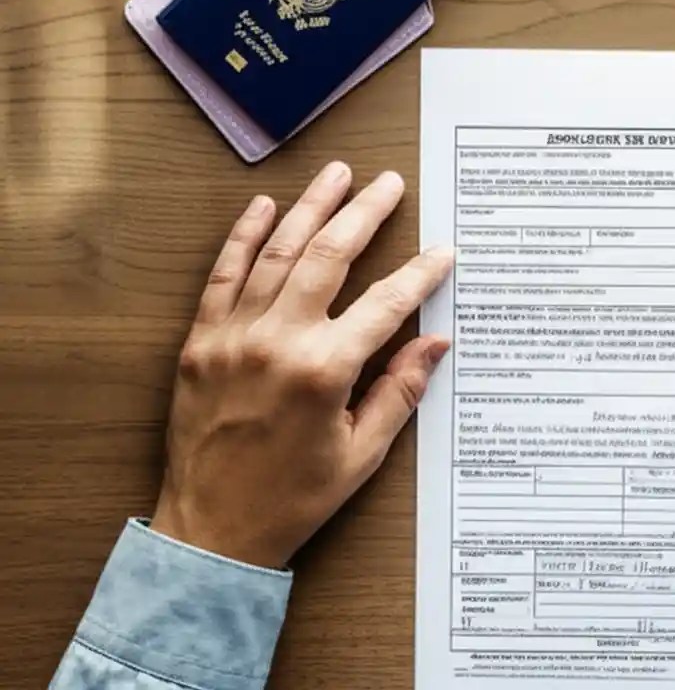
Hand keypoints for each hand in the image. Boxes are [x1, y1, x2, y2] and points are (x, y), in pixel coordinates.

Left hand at [151, 162, 453, 567]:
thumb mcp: (362, 455)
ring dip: (310, 209)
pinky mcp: (200, 343)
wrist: (211, 531)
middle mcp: (278, 342)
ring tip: (336, 175)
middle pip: (329, 258)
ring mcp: (233, 337)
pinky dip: (243, 237)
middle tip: (388, 184)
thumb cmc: (293, 500)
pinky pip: (223, 276)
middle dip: (364, 214)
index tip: (443, 251)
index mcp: (324, 372)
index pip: (386, 305)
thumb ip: (399, 392)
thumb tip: (436, 342)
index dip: (420, 274)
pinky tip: (264, 207)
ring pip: (277, 254)